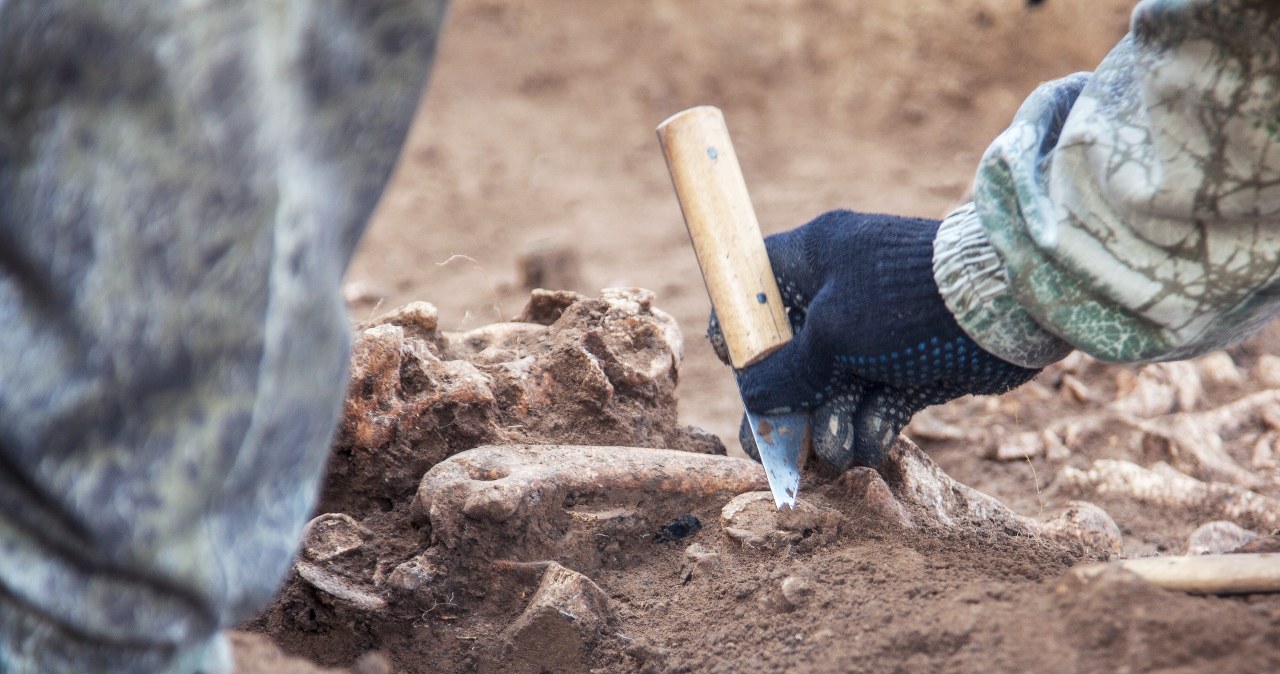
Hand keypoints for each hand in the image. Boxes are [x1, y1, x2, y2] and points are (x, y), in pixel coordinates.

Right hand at [709, 210, 1040, 468]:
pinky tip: (868, 446)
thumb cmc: (906, 300)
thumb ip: (785, 370)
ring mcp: (874, 334)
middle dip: (785, 407)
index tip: (741, 371)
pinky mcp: (908, 368)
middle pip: (789, 359)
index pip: (754, 292)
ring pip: (830, 391)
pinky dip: (867, 429)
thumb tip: (752, 398)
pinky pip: (871, 405)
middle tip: (775, 451)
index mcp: (812, 260)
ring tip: (835, 453)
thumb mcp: (831, 332)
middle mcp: (838, 295)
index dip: (739, 334)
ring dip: (828, 427)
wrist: (1005, 310)